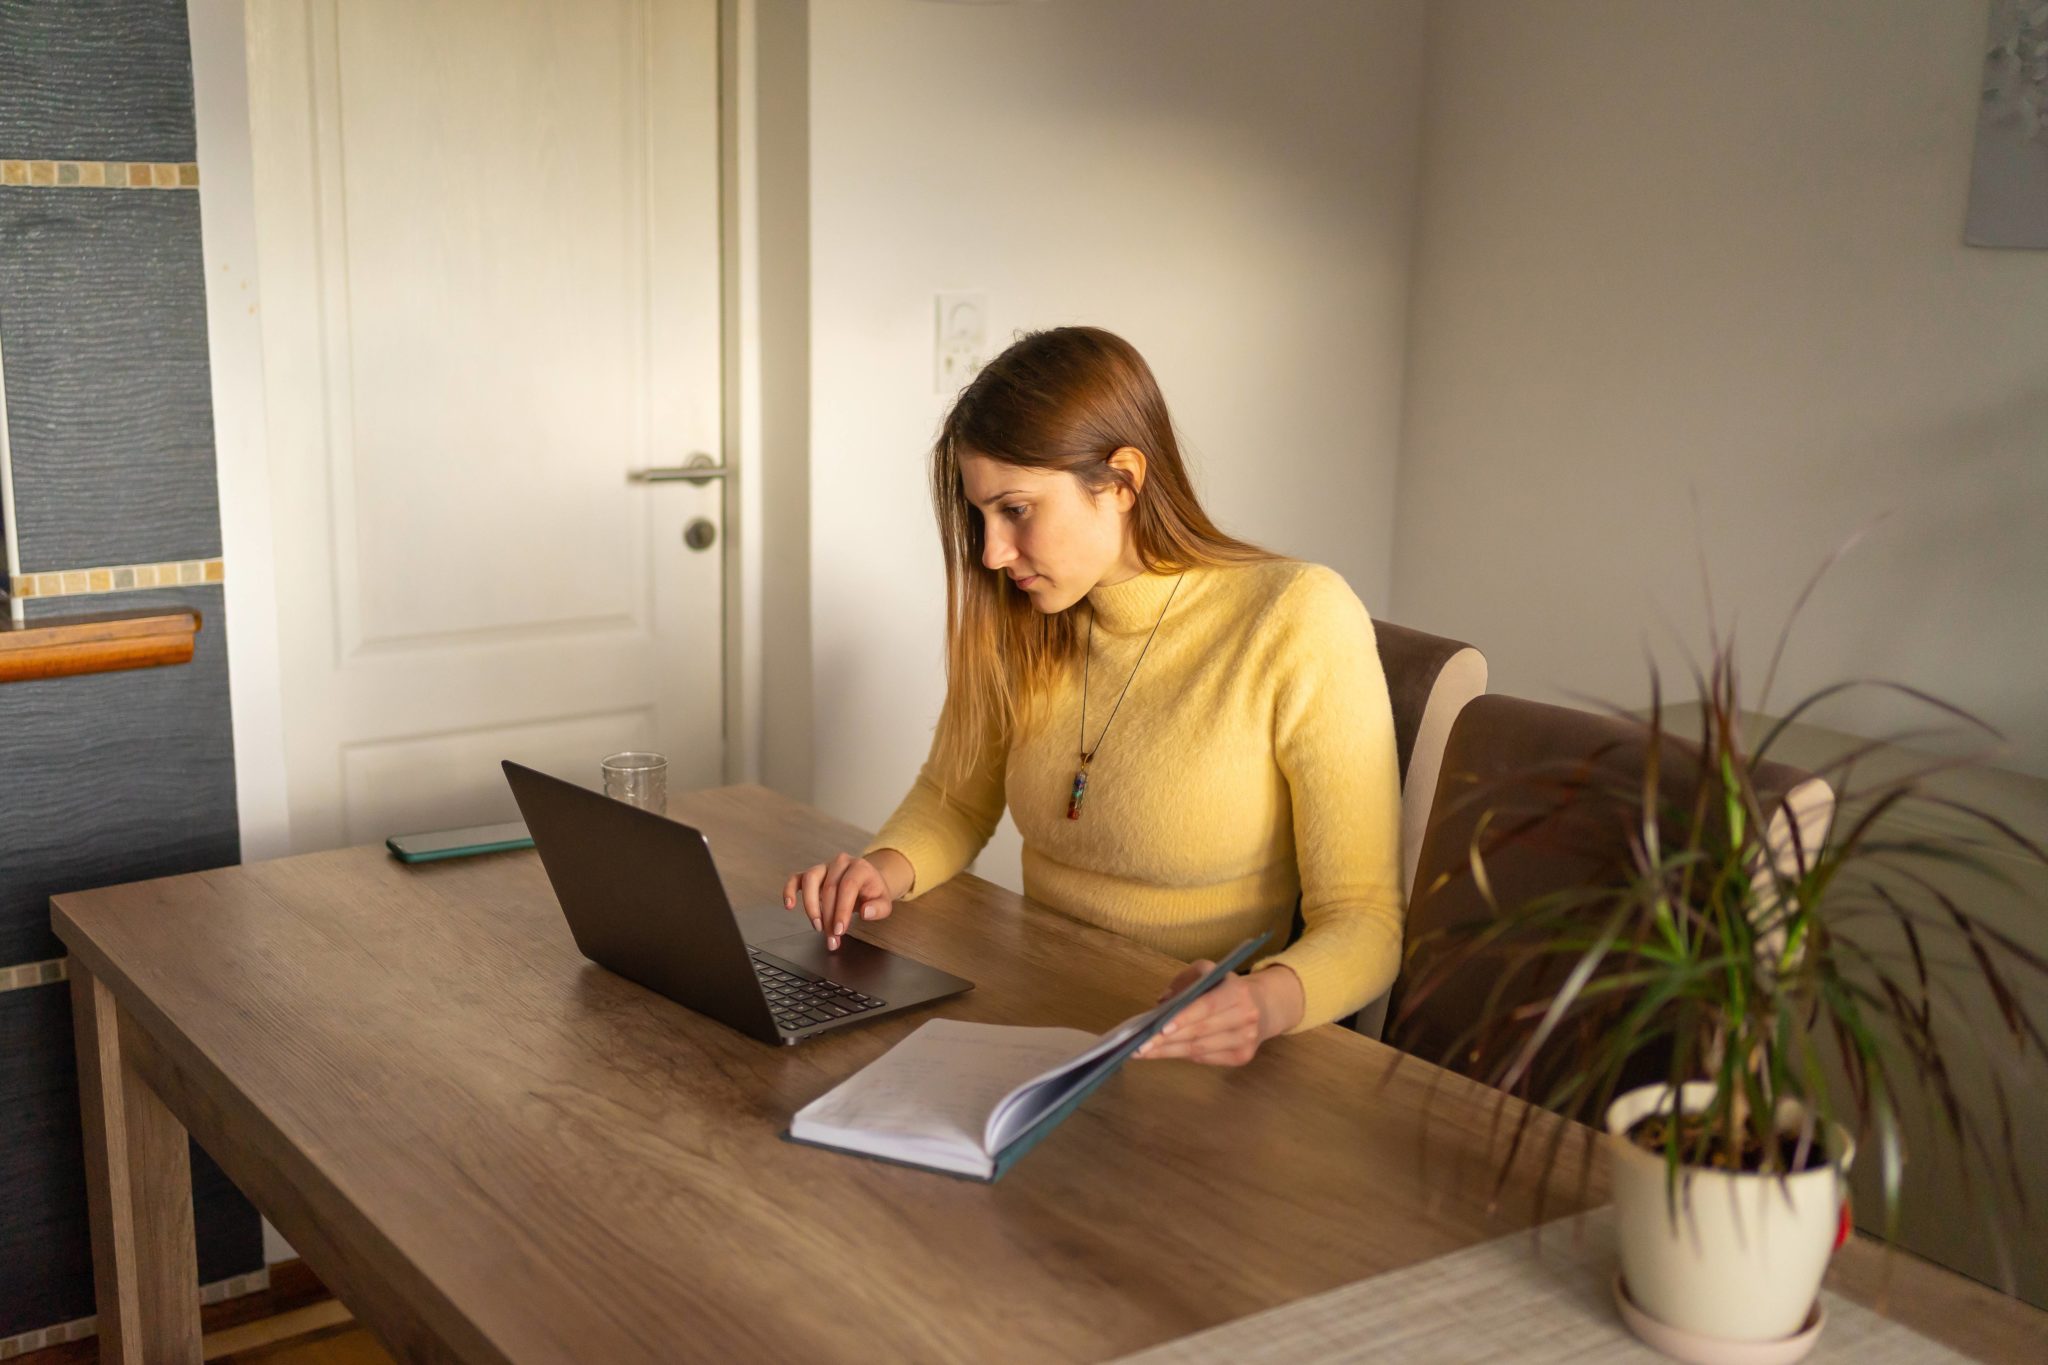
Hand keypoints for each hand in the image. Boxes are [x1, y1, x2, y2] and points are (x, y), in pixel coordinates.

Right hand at [782, 850, 906, 949]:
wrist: (867, 881)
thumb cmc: (873, 892)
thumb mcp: (884, 902)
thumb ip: (879, 908)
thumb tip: (866, 912)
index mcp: (860, 868)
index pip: (848, 887)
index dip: (842, 910)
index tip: (839, 930)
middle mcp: (841, 863)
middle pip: (829, 888)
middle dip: (828, 917)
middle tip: (831, 937)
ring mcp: (824, 867)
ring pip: (810, 879)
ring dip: (810, 906)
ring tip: (817, 926)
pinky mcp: (812, 874)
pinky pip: (796, 878)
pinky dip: (790, 890)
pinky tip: (789, 905)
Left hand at [1133, 962, 1303, 1066]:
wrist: (1264, 1006)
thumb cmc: (1226, 987)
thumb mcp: (1209, 971)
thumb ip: (1185, 981)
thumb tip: (1162, 1003)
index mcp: (1238, 991)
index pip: (1207, 1006)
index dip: (1183, 1018)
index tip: (1159, 1027)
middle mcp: (1246, 1017)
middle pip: (1200, 1033)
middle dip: (1166, 1041)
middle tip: (1139, 1045)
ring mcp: (1247, 1040)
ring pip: (1199, 1050)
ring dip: (1169, 1052)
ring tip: (1144, 1052)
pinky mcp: (1242, 1057)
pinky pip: (1206, 1059)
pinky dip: (1183, 1055)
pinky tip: (1164, 1053)